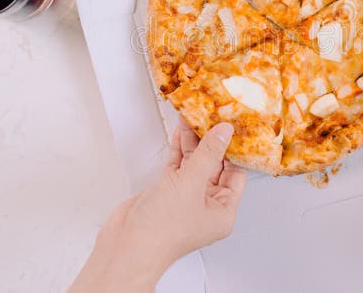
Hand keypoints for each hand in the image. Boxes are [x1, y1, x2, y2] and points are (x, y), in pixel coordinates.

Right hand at [69, 121, 246, 292]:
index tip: (233, 127)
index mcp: (222, 211)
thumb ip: (208, 154)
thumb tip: (224, 133)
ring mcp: (186, 198)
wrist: (126, 246)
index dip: (234, 150)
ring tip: (195, 117)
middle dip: (212, 141)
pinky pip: (178, 166)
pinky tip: (181, 132)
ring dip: (194, 141)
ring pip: (195, 163)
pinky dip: (179, 149)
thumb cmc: (160, 231)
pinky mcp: (167, 192)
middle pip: (215, 166)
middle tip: (213, 117)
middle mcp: (206, 205)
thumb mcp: (191, 184)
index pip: (236, 173)